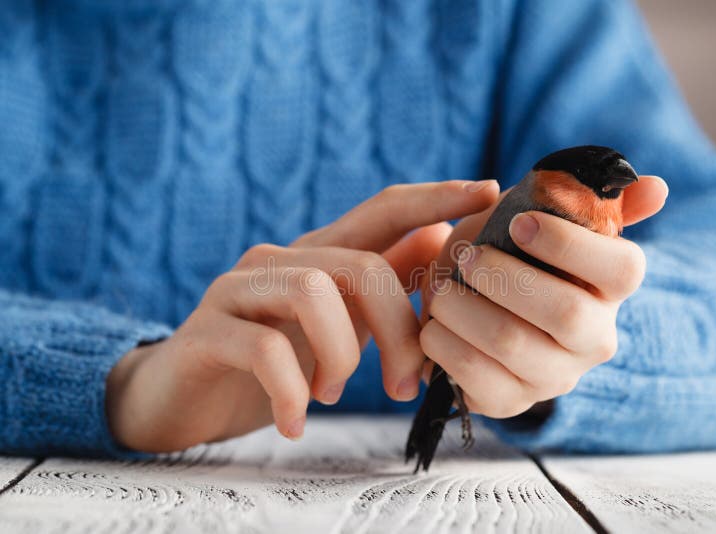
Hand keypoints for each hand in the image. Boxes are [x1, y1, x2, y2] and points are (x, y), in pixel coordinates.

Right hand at [106, 180, 498, 451]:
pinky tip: (295, 420)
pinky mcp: (207, 330)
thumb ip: (382, 280)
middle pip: (361, 263)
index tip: (489, 190)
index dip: (436, 196)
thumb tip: (440, 238)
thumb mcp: (336, 321)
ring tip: (332, 394)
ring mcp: (239, 290)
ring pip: (314, 292)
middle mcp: (279, 260)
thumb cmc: (269, 360)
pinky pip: (264, 350)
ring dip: (341, 355)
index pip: (383, 209)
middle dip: (399, 329)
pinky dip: (291, 392)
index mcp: (318, 257)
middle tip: (405, 385)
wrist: (181, 398)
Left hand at [420, 176, 667, 417]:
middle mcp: (594, 339)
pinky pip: (475, 377)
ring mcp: (554, 377)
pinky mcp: (510, 403)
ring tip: (440, 289)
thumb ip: (587, 201)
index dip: (570, 244)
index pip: (624, 268)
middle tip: (469, 258)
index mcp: (610, 288)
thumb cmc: (509, 254)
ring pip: (512, 343)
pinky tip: (434, 324)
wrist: (470, 309)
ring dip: (464, 307)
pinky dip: (444, 343)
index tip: (520, 222)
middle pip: (567, 313)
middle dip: (506, 278)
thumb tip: (658, 188)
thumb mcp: (538, 219)